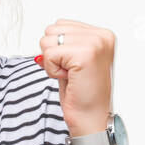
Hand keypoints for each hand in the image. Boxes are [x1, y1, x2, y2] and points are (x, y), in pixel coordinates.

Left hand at [34, 19, 114, 135]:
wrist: (92, 120)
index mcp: (101, 35)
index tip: (74, 67)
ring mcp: (94, 43)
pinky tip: (68, 79)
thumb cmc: (84, 96)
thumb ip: (61, 46)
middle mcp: (101, 35)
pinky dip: (52, 70)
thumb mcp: (71, 64)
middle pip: (51, 30)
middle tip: (71, 73)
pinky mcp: (85, 54)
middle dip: (53, 54)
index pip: (61, 25)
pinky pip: (49, 54)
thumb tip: (42, 40)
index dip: (58, 49)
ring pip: (48, 41)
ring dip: (52, 62)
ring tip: (70, 76)